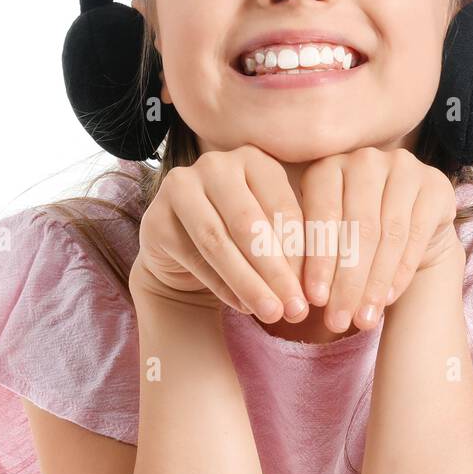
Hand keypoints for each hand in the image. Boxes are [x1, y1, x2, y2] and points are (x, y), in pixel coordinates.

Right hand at [129, 144, 311, 322]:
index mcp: (254, 159)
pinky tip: (245, 308)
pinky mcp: (155, 218)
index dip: (303, 253)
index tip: (317, 292)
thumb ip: (293, 251)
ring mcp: (180, 187)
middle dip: (276, 272)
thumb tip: (313, 291)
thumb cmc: (243, 241)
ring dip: (249, 283)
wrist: (186, 254)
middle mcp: (216, 165)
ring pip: (218, 242)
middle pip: (250, 224)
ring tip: (273, 314)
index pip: (283, 208)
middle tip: (297, 310)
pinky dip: (222, 287)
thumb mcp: (274, 237)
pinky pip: (194, 258)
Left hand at [298, 147, 461, 332]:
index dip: (318, 260)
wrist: (408, 227)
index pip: (323, 215)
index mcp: (327, 165)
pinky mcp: (435, 185)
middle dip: (347, 281)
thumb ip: (310, 257)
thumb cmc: (353, 237)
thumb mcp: (326, 239)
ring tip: (363, 319)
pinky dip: (399, 272)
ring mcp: (404, 168)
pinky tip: (386, 299)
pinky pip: (416, 235)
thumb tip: (295, 297)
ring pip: (388, 234)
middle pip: (358, 227)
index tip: (314, 300)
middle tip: (338, 320)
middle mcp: (365, 159)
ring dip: (374, 283)